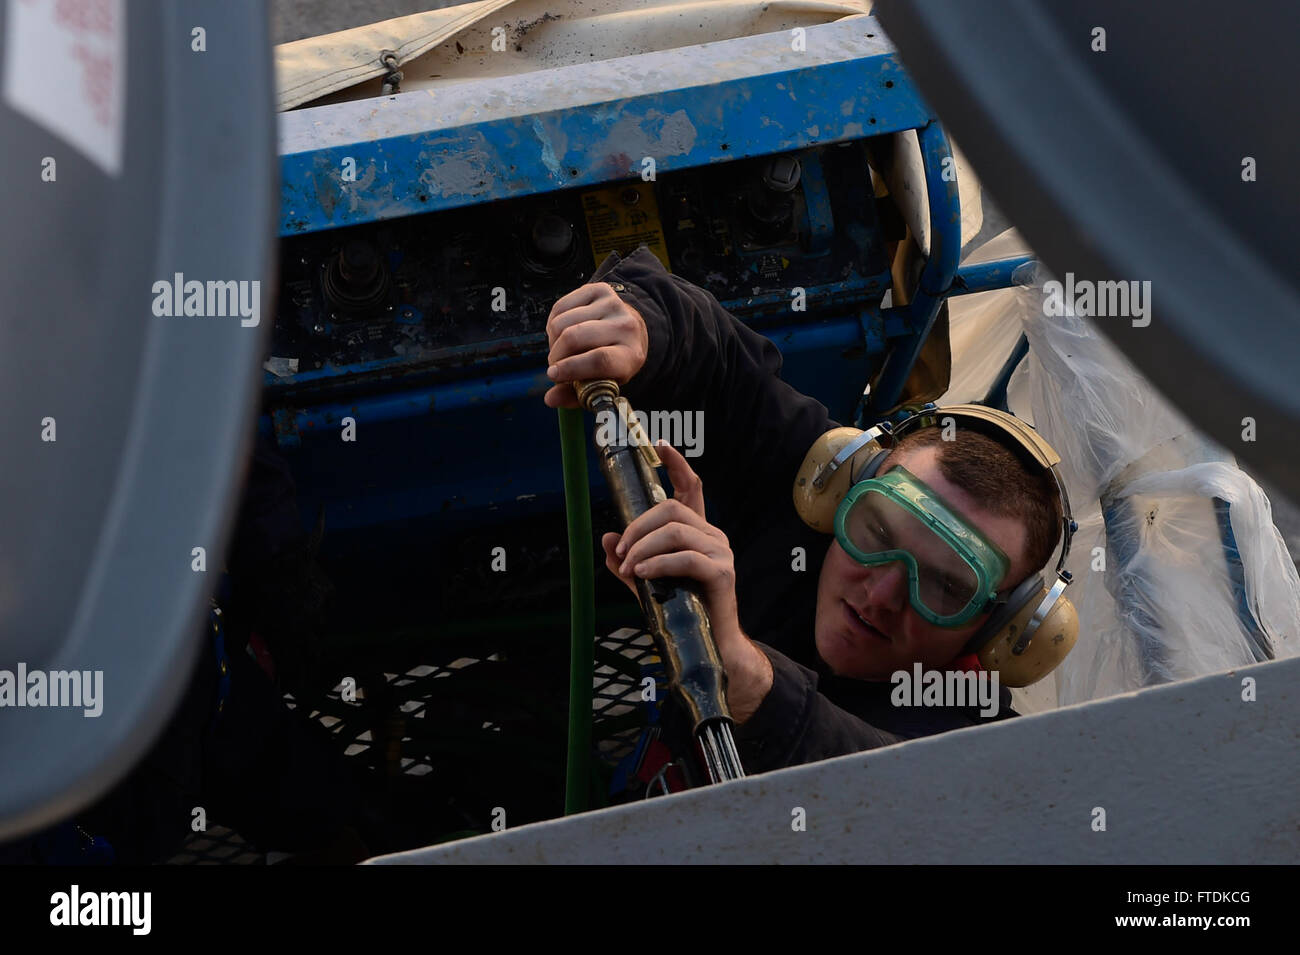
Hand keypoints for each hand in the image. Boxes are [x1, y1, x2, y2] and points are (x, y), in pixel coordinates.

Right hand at [544, 282, 648, 407]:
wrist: (628, 331)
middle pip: (575, 337)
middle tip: (555, 366)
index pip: (599, 360)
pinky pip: (560, 307)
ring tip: (561, 350)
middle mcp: (626, 327)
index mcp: (630, 356)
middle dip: (556, 356)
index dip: (571, 368)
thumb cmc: (610, 363)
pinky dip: (553, 324)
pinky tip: (562, 332)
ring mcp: (613, 305)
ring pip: (562, 322)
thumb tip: (550, 399)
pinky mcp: (599, 290)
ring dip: (553, 341)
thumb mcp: (601, 384)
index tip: (553, 375)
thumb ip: (575, 395)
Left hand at [600, 441, 773, 721]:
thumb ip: (628, 561)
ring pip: (676, 530)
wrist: (712, 648)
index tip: (660, 445)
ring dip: (644, 547)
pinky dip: (658, 563)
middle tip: (622, 549)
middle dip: (639, 525)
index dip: (677, 465)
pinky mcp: (722, 572)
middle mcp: (713, 536)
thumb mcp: (647, 583)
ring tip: (630, 568)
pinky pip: (685, 557)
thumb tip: (607, 538)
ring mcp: (721, 552)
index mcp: (698, 533)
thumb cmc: (682, 612)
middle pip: (672, 508)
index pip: (692, 488)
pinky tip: (642, 575)